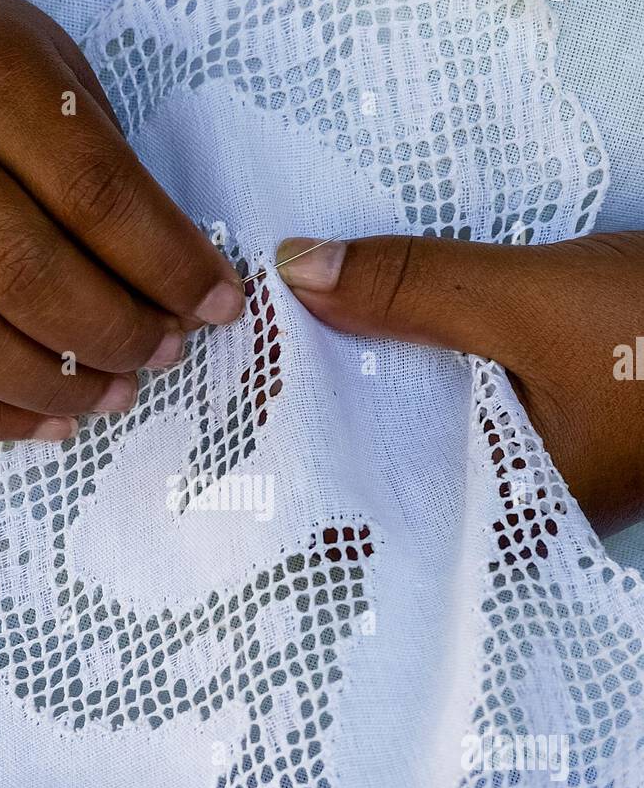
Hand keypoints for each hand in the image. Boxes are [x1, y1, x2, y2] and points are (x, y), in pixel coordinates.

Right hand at [0, 0, 242, 439]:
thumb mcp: (27, 52)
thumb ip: (91, 148)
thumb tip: (162, 266)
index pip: (96, 192)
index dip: (170, 264)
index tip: (220, 304)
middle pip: (30, 276)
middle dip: (118, 334)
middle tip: (166, 355)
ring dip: (58, 387)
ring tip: (115, 397)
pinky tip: (40, 423)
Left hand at [276, 231, 643, 534]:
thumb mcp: (526, 303)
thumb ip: (411, 291)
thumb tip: (300, 271)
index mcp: (496, 516)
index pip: (359, 502)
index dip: (294, 440)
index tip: (241, 374)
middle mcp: (505, 507)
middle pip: (382, 464)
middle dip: (322, 404)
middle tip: (251, 344)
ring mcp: (528, 467)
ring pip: (420, 430)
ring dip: (370, 378)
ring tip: (300, 327)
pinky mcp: (546, 426)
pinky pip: (458, 403)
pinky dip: (421, 365)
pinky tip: (382, 326)